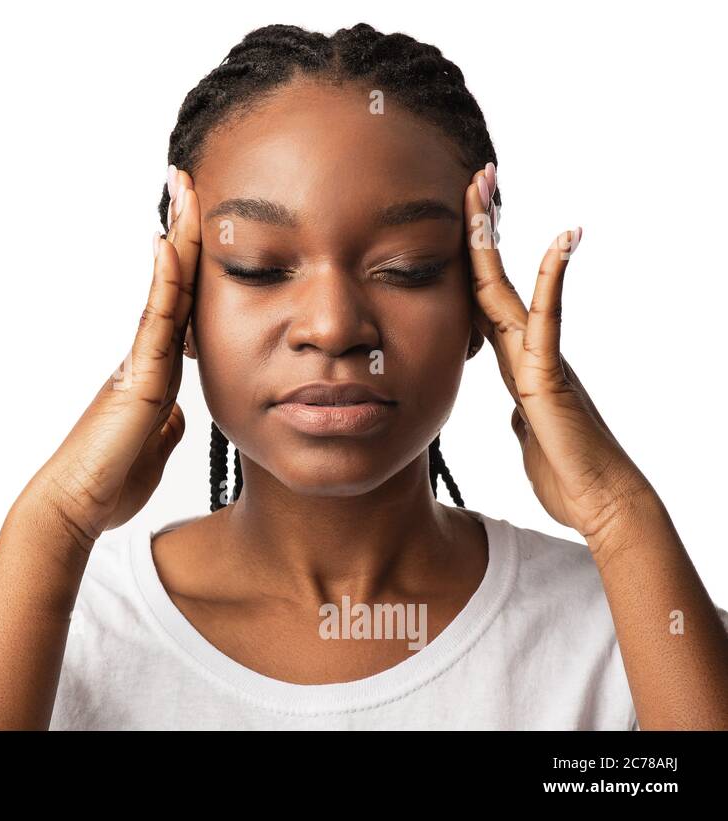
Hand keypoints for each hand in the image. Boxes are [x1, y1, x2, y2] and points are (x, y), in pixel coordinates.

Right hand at [31, 166, 200, 543]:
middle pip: (173, 281)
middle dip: (182, 229)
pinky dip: (164, 280)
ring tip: (183, 188)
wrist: (76, 506)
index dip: (191, 261)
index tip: (196, 220)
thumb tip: (178, 412)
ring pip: (165, 288)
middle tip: (187, 179)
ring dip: (177, 236)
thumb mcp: (153, 447)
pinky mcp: (136, 378)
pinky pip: (155, 321)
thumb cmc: (108, 483)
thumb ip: (165, 423)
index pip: (182, 304)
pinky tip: (169, 244)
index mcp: (155, 372)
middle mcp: (146, 356)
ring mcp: (139, 362)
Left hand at [464, 164, 652, 541]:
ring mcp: (538, 357)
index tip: (459, 219)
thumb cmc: (565, 471)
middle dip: (480, 227)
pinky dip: (554, 280)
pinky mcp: (550, 376)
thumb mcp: (527, 433)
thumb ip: (519, 410)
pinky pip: (549, 321)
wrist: (598, 501)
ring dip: (495, 239)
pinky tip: (563, 241)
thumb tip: (515, 406)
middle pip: (492, 278)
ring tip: (488, 189)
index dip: (468, 259)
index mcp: (511, 361)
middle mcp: (525, 349)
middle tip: (476, 176)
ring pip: (510, 287)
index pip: (481, 299)